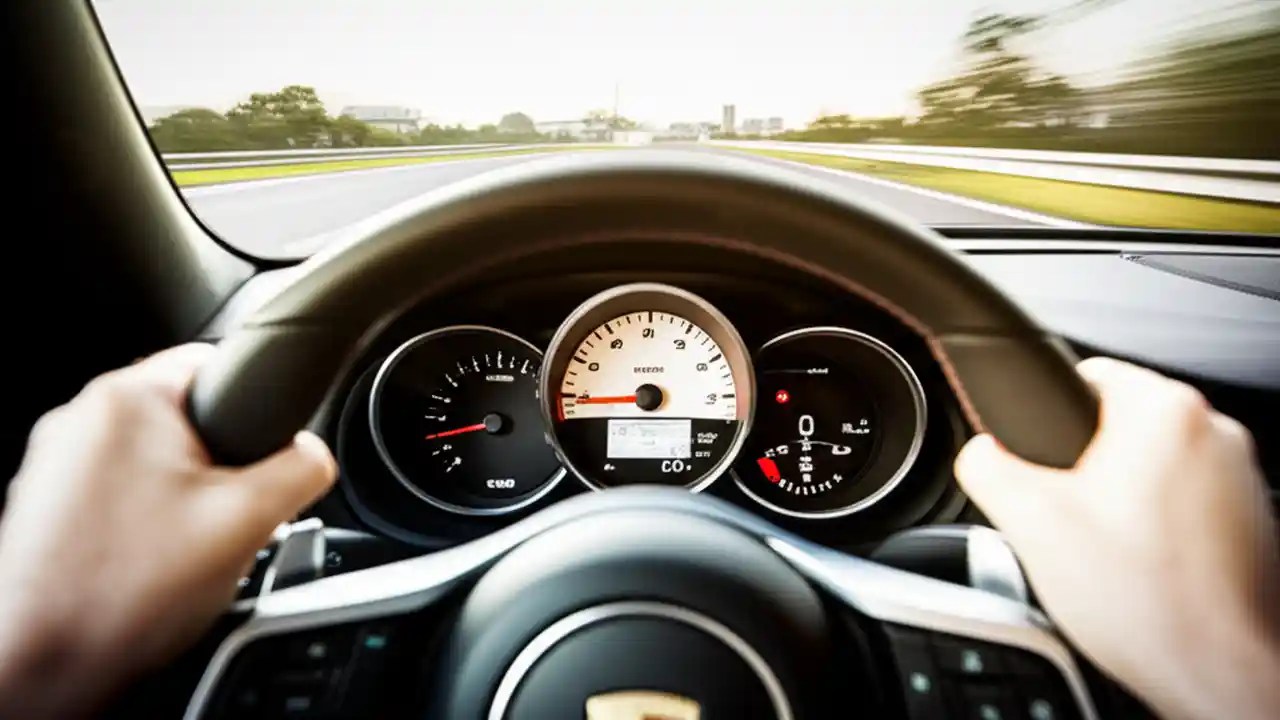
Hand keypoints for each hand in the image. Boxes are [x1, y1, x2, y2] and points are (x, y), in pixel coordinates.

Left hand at [0, 344, 335, 718]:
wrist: (47, 664)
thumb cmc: (123, 593)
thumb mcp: (248, 521)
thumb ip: (300, 471)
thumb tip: (315, 456)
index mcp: (127, 401)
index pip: (217, 361)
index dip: (257, 407)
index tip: (261, 453)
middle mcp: (80, 420)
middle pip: (188, 418)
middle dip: (220, 466)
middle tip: (226, 515)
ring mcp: (56, 464)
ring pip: (156, 460)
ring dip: (184, 496)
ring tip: (184, 548)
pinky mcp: (47, 504)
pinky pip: (122, 492)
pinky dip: (146, 521)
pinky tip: (152, 564)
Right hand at [955, 357, 1279, 719]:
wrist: (1215, 671)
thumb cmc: (1144, 601)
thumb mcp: (1028, 522)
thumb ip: (986, 467)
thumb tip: (977, 452)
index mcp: (1164, 412)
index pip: (1087, 374)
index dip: (1046, 416)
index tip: (1039, 459)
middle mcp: (1217, 433)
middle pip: (1120, 426)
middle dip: (1086, 468)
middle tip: (1068, 520)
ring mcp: (1243, 478)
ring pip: (1155, 467)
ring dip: (1125, 499)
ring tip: (1106, 551)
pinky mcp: (1254, 519)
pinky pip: (1188, 504)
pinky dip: (1161, 529)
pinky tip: (1141, 570)